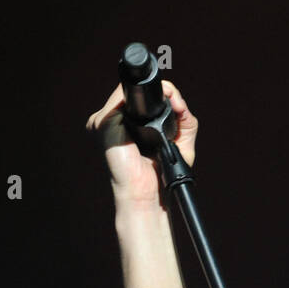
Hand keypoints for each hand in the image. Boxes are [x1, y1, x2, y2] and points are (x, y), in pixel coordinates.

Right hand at [86, 80, 197, 206]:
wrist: (147, 194)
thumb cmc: (160, 174)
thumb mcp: (180, 143)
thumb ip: (185, 120)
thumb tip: (177, 99)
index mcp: (127, 123)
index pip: (139, 97)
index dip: (160, 94)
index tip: (178, 101)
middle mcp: (114, 120)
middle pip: (133, 93)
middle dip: (159, 95)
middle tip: (177, 105)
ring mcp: (105, 121)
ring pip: (125, 93)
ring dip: (151, 96)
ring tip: (169, 107)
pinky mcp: (103, 124)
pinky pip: (118, 100)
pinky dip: (138, 99)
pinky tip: (152, 109)